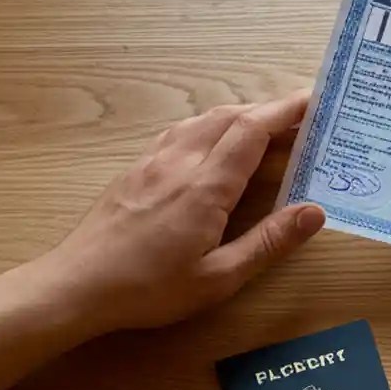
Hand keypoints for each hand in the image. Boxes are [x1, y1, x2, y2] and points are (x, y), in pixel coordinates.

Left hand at [32, 92, 325, 334]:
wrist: (76, 286)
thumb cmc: (150, 289)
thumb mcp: (219, 277)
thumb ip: (268, 241)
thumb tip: (315, 211)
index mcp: (205, 186)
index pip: (252, 130)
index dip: (286, 110)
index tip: (314, 100)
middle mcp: (179, 162)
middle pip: (229, 116)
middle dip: (268, 109)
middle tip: (300, 117)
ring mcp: (152, 162)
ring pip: (201, 119)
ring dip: (238, 115)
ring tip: (264, 128)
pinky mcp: (135, 170)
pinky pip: (179, 132)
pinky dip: (209, 125)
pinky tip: (212, 143)